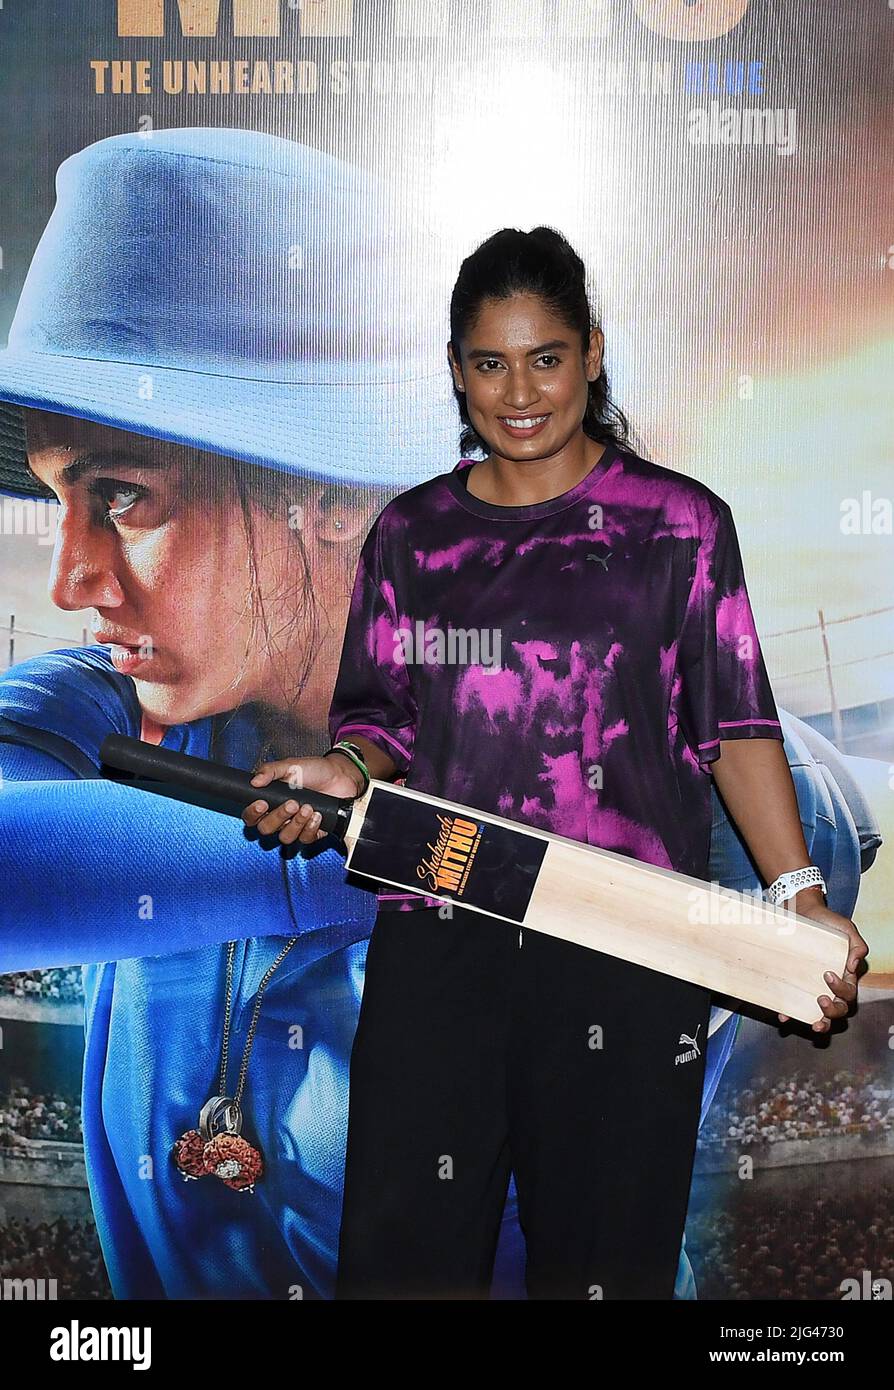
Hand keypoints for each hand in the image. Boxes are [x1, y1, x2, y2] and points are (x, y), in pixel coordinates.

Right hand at [241, 753, 362, 845]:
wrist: (340, 775)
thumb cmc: (314, 770)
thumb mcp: (290, 765)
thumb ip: (270, 771)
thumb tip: (254, 781)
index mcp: (271, 801)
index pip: (251, 816)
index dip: (253, 814)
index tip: (262, 804)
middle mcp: (281, 816)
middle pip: (266, 829)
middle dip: (278, 817)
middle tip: (292, 803)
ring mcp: (296, 825)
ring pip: (285, 837)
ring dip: (296, 823)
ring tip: (307, 807)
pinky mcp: (313, 831)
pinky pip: (305, 839)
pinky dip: (310, 828)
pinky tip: (317, 815)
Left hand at [776, 900, 868, 1031]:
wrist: (802, 912)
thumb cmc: (827, 923)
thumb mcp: (846, 929)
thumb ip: (857, 945)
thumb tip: (853, 964)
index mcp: (845, 976)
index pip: (849, 992)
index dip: (841, 989)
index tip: (827, 974)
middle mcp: (830, 987)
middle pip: (839, 1009)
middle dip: (833, 1011)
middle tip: (821, 1000)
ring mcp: (812, 988)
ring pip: (821, 1014)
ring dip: (819, 1022)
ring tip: (812, 1023)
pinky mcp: (795, 986)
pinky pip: (795, 1006)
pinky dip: (790, 1014)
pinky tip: (783, 1016)